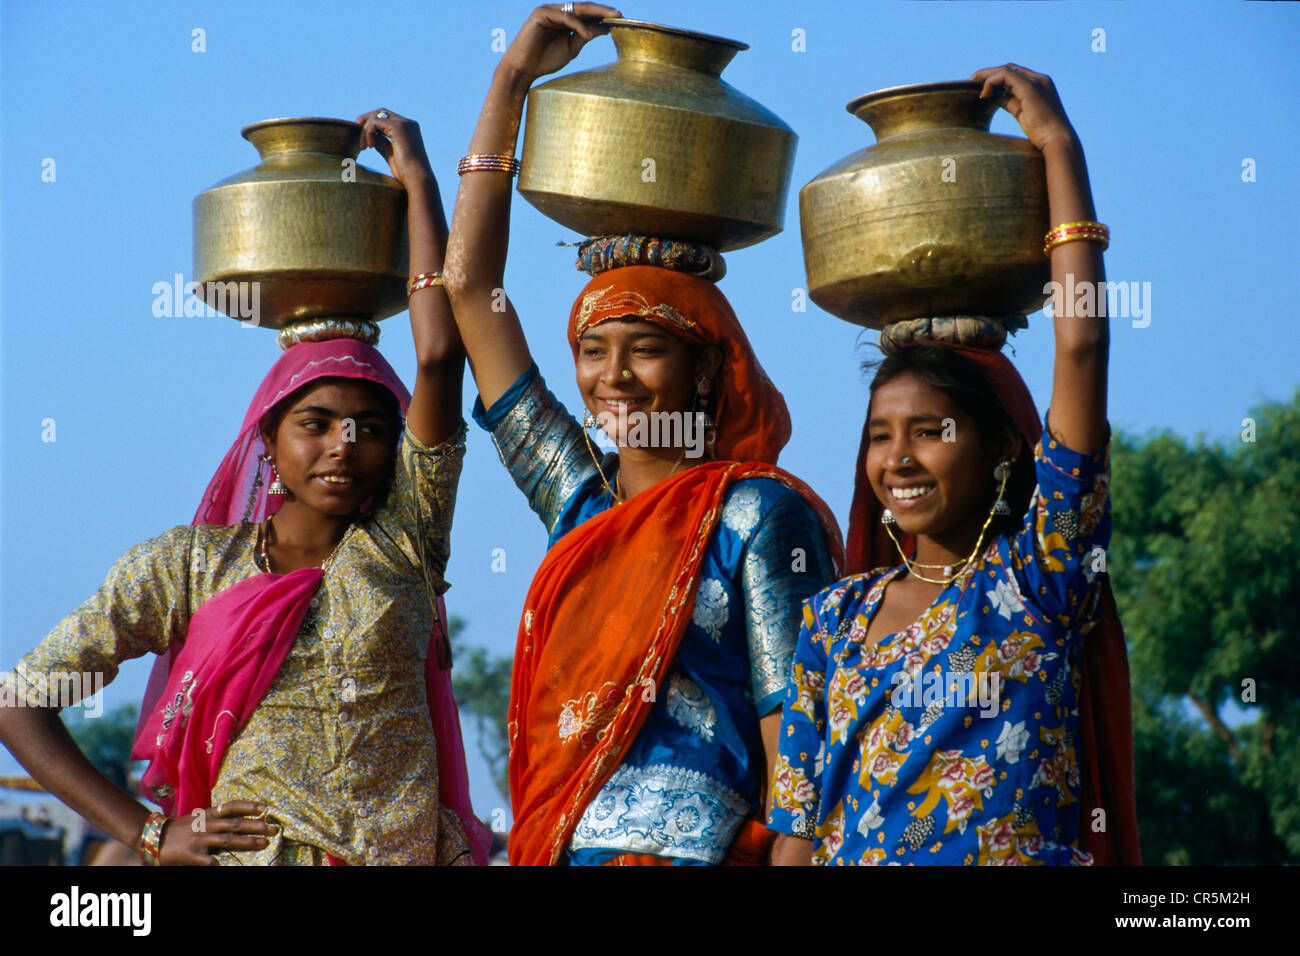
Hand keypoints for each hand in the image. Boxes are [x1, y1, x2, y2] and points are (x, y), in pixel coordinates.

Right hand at [156, 801, 276, 865]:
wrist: (153, 838)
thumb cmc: (181, 829)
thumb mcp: (199, 818)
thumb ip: (218, 819)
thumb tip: (242, 820)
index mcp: (208, 814)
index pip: (232, 806)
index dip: (249, 806)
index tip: (266, 807)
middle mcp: (206, 824)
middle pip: (235, 824)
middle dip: (256, 826)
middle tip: (274, 828)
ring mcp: (199, 839)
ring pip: (228, 840)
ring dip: (247, 842)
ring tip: (263, 844)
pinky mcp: (192, 855)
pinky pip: (210, 861)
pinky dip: (220, 863)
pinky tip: (232, 865)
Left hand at [356, 109, 435, 190]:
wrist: (417, 180)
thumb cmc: (407, 173)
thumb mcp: (391, 155)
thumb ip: (382, 144)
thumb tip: (371, 138)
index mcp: (409, 130)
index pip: (387, 118)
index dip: (372, 125)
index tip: (364, 139)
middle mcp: (408, 124)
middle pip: (381, 112)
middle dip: (366, 120)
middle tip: (356, 132)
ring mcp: (404, 124)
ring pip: (376, 116)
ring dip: (365, 130)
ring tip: (363, 147)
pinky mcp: (398, 127)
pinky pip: (375, 122)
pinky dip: (368, 132)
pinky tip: (369, 146)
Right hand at [501, 3, 621, 81]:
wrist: (523, 69)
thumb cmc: (545, 60)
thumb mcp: (571, 48)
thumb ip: (584, 36)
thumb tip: (605, 28)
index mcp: (564, 19)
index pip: (586, 14)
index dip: (602, 16)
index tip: (619, 21)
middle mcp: (557, 12)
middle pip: (584, 8)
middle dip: (602, 11)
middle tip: (619, 15)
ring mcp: (549, 11)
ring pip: (576, 10)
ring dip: (595, 14)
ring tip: (611, 20)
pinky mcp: (541, 14)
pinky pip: (565, 18)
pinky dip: (578, 25)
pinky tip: (589, 34)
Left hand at [970, 64, 1076, 153]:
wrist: (1057, 140)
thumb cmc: (1042, 133)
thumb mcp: (1021, 113)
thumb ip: (1008, 102)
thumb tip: (992, 97)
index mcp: (1040, 84)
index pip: (1014, 74)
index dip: (995, 79)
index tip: (980, 89)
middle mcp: (1039, 79)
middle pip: (1008, 69)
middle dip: (987, 74)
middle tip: (970, 84)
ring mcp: (1036, 81)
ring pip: (1004, 70)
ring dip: (985, 76)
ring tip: (971, 86)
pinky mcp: (1030, 87)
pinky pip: (1004, 76)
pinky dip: (991, 82)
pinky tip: (983, 95)